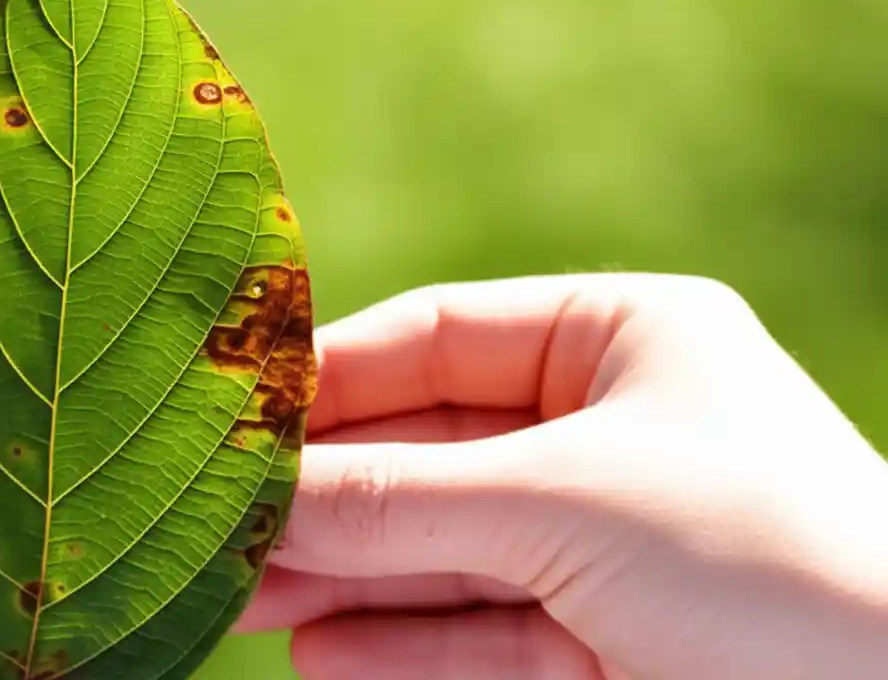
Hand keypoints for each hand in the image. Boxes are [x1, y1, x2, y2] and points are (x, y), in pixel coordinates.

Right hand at [236, 274, 887, 679]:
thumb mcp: (567, 505)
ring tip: (236, 598)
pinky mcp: (606, 639)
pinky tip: (319, 653)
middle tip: (215, 527)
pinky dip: (402, 645)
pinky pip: (479, 632)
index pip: (438, 338)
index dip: (331, 377)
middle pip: (427, 453)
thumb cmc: (770, 560)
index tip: (232, 416)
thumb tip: (263, 493)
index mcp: (621, 340)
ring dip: (344, 578)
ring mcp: (603, 538)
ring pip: (442, 551)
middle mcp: (606, 431)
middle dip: (327, 497)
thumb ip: (405, 500)